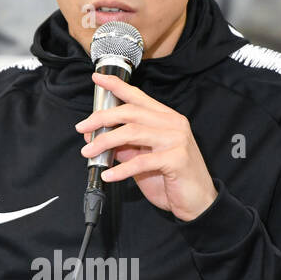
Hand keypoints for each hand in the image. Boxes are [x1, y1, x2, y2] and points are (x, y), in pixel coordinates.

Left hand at [74, 72, 217, 221]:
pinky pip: (141, 161)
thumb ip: (123, 145)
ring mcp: (177, 139)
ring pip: (132, 132)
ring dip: (105, 141)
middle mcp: (173, 123)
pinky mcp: (177, 159)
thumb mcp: (142, 158)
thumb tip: (94, 137)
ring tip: (88, 152)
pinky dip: (120, 169)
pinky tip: (108, 175)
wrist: (198, 202)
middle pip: (131, 112)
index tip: (97, 78)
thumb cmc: (170, 178)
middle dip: (101, 118)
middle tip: (82, 128)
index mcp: (165, 118)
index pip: (138, 96)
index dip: (116, 85)